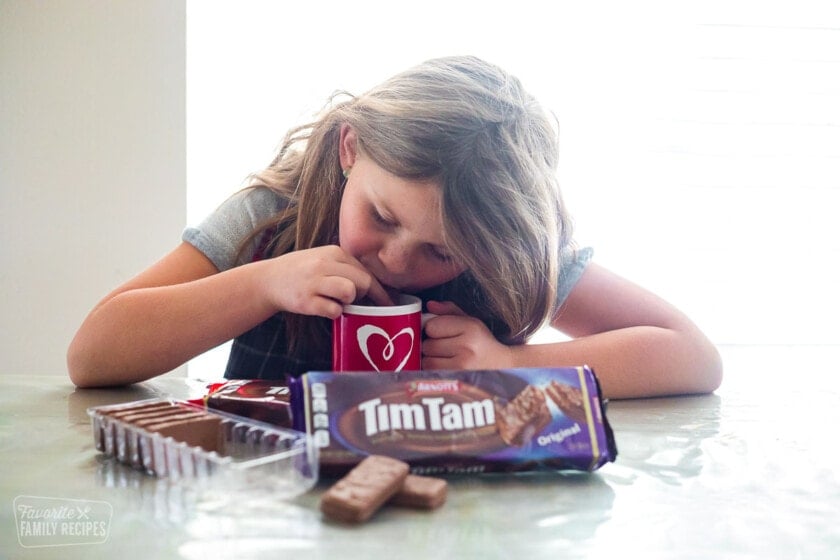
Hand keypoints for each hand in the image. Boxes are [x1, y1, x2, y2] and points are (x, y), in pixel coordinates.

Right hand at [256, 245, 392, 318]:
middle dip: (365, 296)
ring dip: (348, 302)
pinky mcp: (306, 301)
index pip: (366, 270)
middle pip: (363, 282)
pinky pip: (334, 310)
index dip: (379, 289)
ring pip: (350, 292)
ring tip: (336, 301)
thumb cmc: (301, 271)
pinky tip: (323, 308)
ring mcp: (314, 282)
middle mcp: (324, 264)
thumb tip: (375, 285)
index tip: (389, 302)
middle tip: (355, 302)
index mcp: (333, 252)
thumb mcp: (322, 259)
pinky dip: (333, 313)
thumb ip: (346, 267)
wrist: (268, 280)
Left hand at [421, 300, 512, 369]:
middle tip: (444, 347)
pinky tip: (446, 367)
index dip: (432, 328)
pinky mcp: (458, 380)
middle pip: (428, 344)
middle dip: (431, 345)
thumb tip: (429, 304)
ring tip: (445, 357)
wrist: (502, 366)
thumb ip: (449, 311)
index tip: (440, 332)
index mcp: (470, 327)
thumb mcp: (470, 321)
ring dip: (431, 359)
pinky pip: (433, 374)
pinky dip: (434, 370)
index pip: (432, 326)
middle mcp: (467, 346)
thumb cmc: (482, 342)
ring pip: (427, 361)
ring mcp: (462, 365)